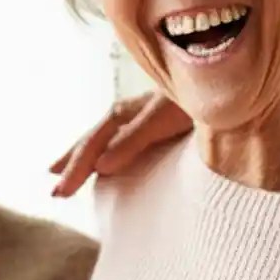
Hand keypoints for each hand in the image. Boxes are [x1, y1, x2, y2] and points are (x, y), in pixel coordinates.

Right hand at [50, 92, 192, 197]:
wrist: (225, 85)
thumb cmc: (193, 100)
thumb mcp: (161, 120)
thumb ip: (131, 142)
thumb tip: (100, 168)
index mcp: (121, 114)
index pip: (91, 146)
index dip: (74, 170)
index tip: (59, 194)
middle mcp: (125, 114)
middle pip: (91, 141)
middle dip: (72, 165)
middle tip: (54, 192)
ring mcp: (138, 117)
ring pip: (102, 139)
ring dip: (83, 157)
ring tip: (64, 171)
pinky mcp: (155, 122)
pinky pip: (119, 140)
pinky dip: (105, 152)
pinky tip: (107, 160)